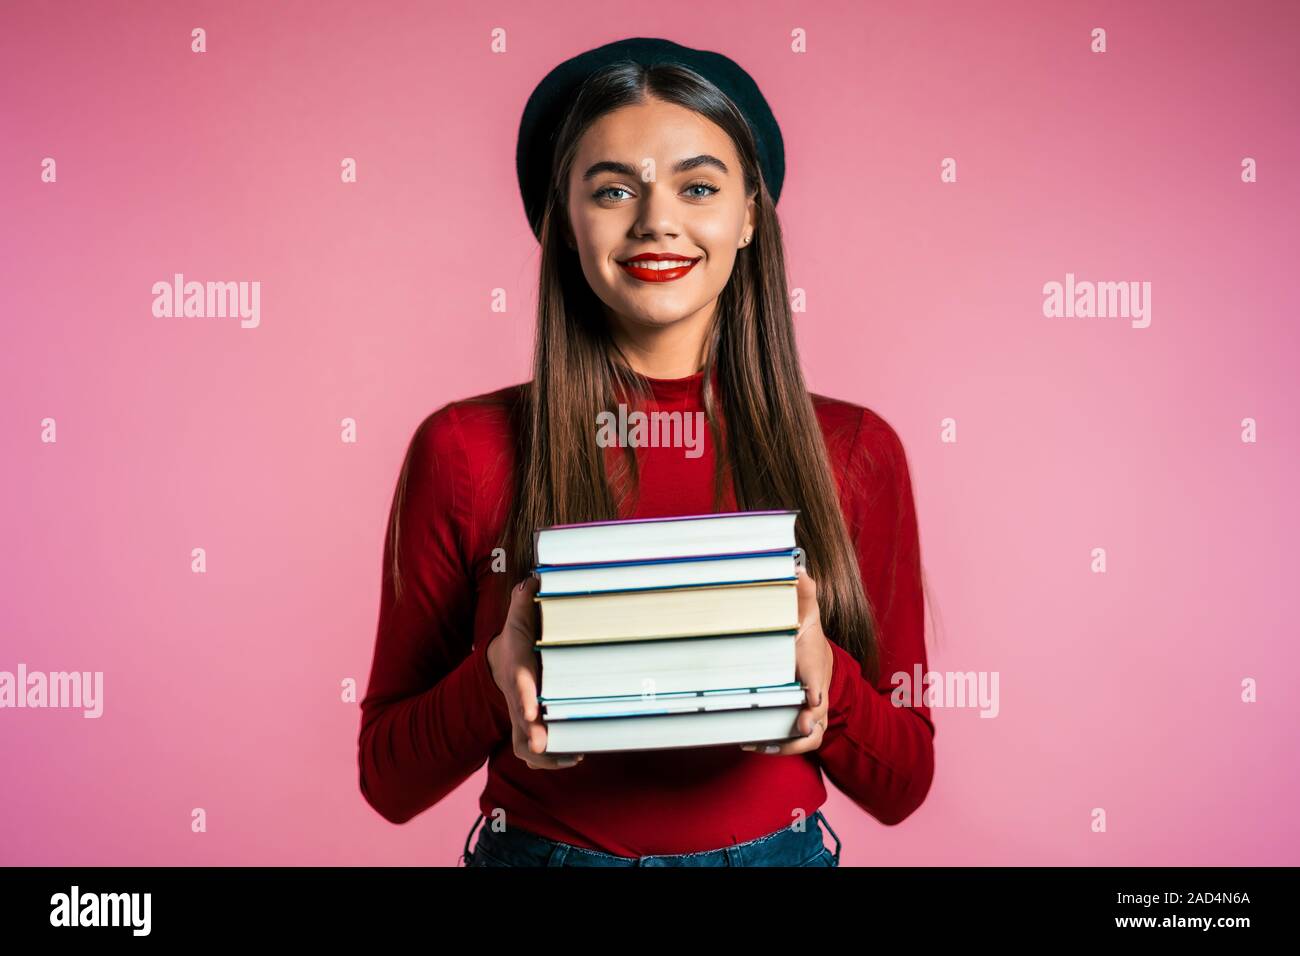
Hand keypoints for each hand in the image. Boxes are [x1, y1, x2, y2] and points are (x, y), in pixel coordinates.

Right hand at [485, 574, 585, 769]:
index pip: (519, 688)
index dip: (524, 700)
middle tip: (546, 747)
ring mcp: (520, 719)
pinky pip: (533, 753)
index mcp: (517, 674)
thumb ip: (523, 603)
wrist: (502, 663)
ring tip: (573, 755)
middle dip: (531, 737)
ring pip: (523, 747)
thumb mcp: (518, 620)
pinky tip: (575, 756)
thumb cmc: (516, 642)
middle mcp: (517, 701)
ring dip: (546, 757)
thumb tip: (531, 580)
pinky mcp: (528, 730)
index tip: (532, 712)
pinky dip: (551, 760)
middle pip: (518, 725)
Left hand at [740, 565, 832, 754]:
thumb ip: (803, 595)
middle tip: (793, 729)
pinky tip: (751, 744)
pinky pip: (797, 746)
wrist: (818, 663)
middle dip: (807, 727)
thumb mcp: (807, 617)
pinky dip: (779, 749)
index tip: (810, 701)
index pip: (819, 684)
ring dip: (789, 746)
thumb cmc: (808, 640)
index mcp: (816, 669)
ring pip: (810, 739)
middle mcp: (819, 697)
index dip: (815, 695)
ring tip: (759, 744)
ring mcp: (814, 716)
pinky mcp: (802, 728)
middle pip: (819, 719)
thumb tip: (797, 567)